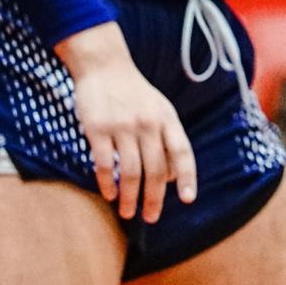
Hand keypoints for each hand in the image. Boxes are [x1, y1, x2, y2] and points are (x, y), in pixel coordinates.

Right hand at [59, 23, 196, 221]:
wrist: (104, 66)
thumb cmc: (134, 93)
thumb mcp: (159, 109)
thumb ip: (167, 138)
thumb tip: (171, 178)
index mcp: (167, 118)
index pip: (182, 152)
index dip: (186, 177)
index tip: (187, 199)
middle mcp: (148, 123)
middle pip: (156, 170)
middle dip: (154, 198)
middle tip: (150, 218)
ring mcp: (123, 126)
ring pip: (131, 172)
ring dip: (130, 197)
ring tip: (127, 213)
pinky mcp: (97, 128)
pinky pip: (105, 163)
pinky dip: (108, 183)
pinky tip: (108, 194)